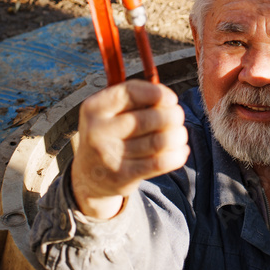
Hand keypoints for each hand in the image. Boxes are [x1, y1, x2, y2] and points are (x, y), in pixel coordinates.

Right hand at [69, 80, 189, 219]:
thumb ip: (135, 99)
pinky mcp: (122, 176)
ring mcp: (109, 156)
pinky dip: (177, 154)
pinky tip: (180, 150)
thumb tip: (168, 98)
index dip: (158, 93)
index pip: (131, 92)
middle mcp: (97, 131)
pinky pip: (160, 163)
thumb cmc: (109, 134)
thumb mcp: (109, 112)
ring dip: (178, 135)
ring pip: (159, 141)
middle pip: (150, 119)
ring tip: (180, 134)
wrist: (89, 176)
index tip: (171, 99)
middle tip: (178, 117)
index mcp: (94, 108)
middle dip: (173, 116)